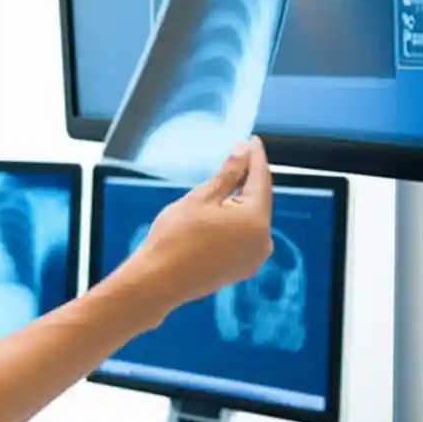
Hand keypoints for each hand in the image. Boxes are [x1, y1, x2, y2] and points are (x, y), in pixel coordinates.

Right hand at [122, 136, 274, 315]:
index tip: (252, 140)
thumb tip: (244, 152)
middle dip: (247, 180)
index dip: (255, 157)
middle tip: (236, 159)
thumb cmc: (175, 236)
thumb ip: (228, 174)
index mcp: (255, 220)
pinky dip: (235, 223)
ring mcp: (254, 258)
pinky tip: (218, 216)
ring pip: (250, 220)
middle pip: (258, 201)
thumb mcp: (200, 198)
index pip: (261, 179)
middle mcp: (263, 240)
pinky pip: (244, 237)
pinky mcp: (243, 269)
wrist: (159, 280)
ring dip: (239, 202)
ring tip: (223, 186)